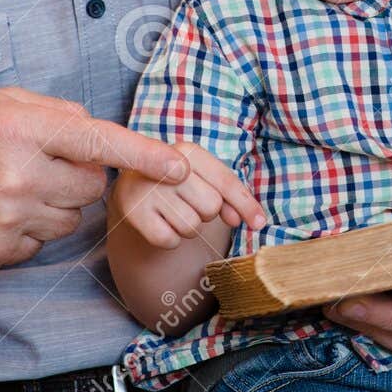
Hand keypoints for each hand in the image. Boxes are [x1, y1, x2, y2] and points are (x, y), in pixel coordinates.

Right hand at [0, 86, 193, 271]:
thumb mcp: (3, 102)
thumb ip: (56, 112)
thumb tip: (98, 135)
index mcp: (22, 129)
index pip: (98, 142)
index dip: (144, 154)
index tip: (179, 166)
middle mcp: (18, 176)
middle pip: (91, 187)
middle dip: (79, 176)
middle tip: (45, 164)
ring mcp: (7, 219)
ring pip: (71, 219)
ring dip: (56, 204)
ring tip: (17, 186)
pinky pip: (42, 243)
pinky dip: (31, 229)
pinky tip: (0, 211)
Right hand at [113, 144, 265, 248]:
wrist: (132, 184)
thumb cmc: (177, 180)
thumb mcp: (203, 177)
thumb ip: (228, 195)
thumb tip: (246, 221)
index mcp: (188, 151)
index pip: (225, 182)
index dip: (246, 204)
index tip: (259, 223)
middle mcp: (165, 165)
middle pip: (211, 206)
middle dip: (206, 212)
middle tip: (190, 202)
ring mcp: (148, 189)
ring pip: (191, 227)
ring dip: (188, 227)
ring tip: (173, 210)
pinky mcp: (134, 213)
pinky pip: (170, 240)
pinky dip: (171, 239)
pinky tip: (161, 222)